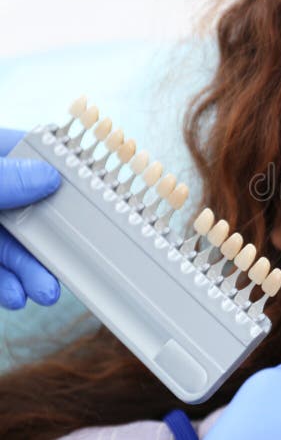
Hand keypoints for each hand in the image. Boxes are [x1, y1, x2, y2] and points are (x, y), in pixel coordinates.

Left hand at [0, 127, 61, 308]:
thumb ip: (4, 177)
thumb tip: (49, 176)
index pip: (34, 156)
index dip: (67, 174)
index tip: (100, 194)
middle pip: (32, 209)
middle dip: (52, 239)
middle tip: (76, 259)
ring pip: (12, 245)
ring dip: (30, 271)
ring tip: (44, 292)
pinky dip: (5, 284)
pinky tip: (15, 296)